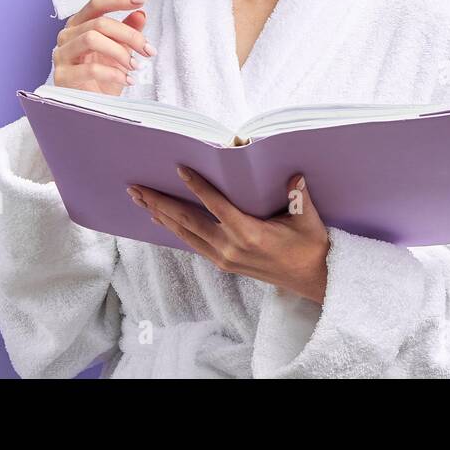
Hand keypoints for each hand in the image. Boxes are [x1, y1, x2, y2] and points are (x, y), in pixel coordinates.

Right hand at [52, 0, 155, 94]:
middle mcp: (67, 36)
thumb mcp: (121, 51)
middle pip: (99, 23)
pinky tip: (127, 80)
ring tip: (135, 66)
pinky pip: (90, 68)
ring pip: (92, 39)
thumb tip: (140, 14)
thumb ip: (128, 32)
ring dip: (120, 52)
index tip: (142, 1)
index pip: (97, 4)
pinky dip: (114, 73)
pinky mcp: (62, 76)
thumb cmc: (104, 77)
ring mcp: (61, 55)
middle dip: (129, 35)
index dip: (118, 0)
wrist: (93, 106)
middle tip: (148, 50)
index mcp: (79, 25)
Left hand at [128, 169, 330, 304]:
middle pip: (187, 221)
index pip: (215, 205)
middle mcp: (230, 247)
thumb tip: (294, 176)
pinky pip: (192, 243)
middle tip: (136, 188)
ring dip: (160, 215)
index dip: (197, 186)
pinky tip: (160, 220)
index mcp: (249, 233)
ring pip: (185, 233)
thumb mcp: (307, 219)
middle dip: (159, 203)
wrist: (312, 279)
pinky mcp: (224, 263)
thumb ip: (298, 197)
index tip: (179, 170)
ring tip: (139, 199)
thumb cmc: (311, 246)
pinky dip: (174, 229)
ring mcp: (224, 257)